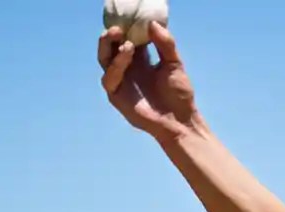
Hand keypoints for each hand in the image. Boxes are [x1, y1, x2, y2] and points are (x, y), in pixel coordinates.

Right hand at [98, 21, 201, 140]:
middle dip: (111, 36)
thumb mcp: (174, 63)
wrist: (180, 120)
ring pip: (105, 60)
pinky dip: (116, 66)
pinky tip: (126, 57)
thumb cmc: (179, 93)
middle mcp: (126, 68)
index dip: (124, 28)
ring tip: (125, 42)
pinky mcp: (116, 96)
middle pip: (110, 47)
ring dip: (111, 48)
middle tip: (118, 28)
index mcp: (139, 59)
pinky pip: (109, 79)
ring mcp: (120, 82)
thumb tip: (152, 22)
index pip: (125, 38)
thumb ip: (165, 43)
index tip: (127, 17)